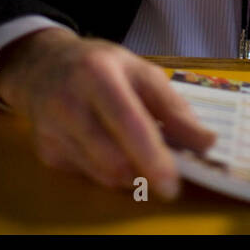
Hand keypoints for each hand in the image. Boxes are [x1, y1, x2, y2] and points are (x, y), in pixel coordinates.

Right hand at [0, 27, 216, 198]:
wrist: (43, 66)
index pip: (127, 123)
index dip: (152, 156)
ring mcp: (52, 131)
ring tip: (136, 151)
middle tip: (165, 175)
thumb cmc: (101, 66)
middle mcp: (68, 103)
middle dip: (144, 172)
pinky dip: (108, 170)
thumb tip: (206, 143)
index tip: (173, 182)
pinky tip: (107, 147)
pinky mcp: (46, 152)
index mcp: (97, 74)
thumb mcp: (141, 72)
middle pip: (112, 159)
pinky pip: (89, 176)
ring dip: (130, 173)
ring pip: (103, 175)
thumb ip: (174, 108)